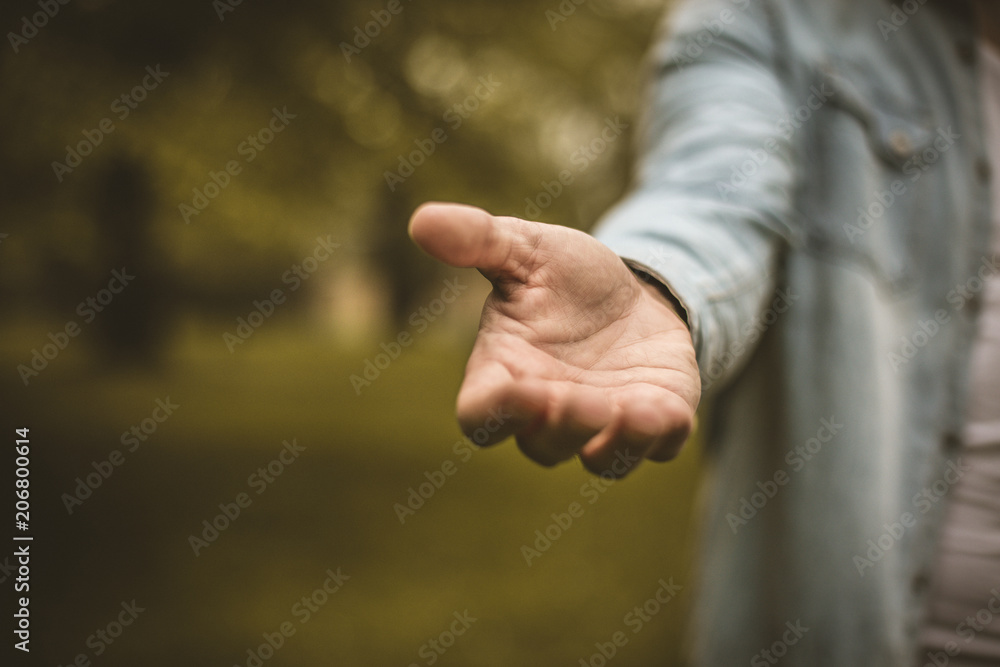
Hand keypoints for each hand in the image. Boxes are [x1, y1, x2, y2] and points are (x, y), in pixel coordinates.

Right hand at [408, 202, 699, 476]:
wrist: (636, 289)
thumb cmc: (566, 277)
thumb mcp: (527, 249)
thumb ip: (479, 241)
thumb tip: (421, 220)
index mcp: (506, 374)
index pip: (481, 416)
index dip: (496, 413)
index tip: (519, 387)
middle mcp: (550, 412)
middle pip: (542, 445)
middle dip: (561, 427)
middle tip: (581, 398)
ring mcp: (603, 424)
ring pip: (600, 460)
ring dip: (612, 445)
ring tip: (629, 411)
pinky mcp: (653, 422)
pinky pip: (656, 448)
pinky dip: (659, 438)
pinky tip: (667, 412)